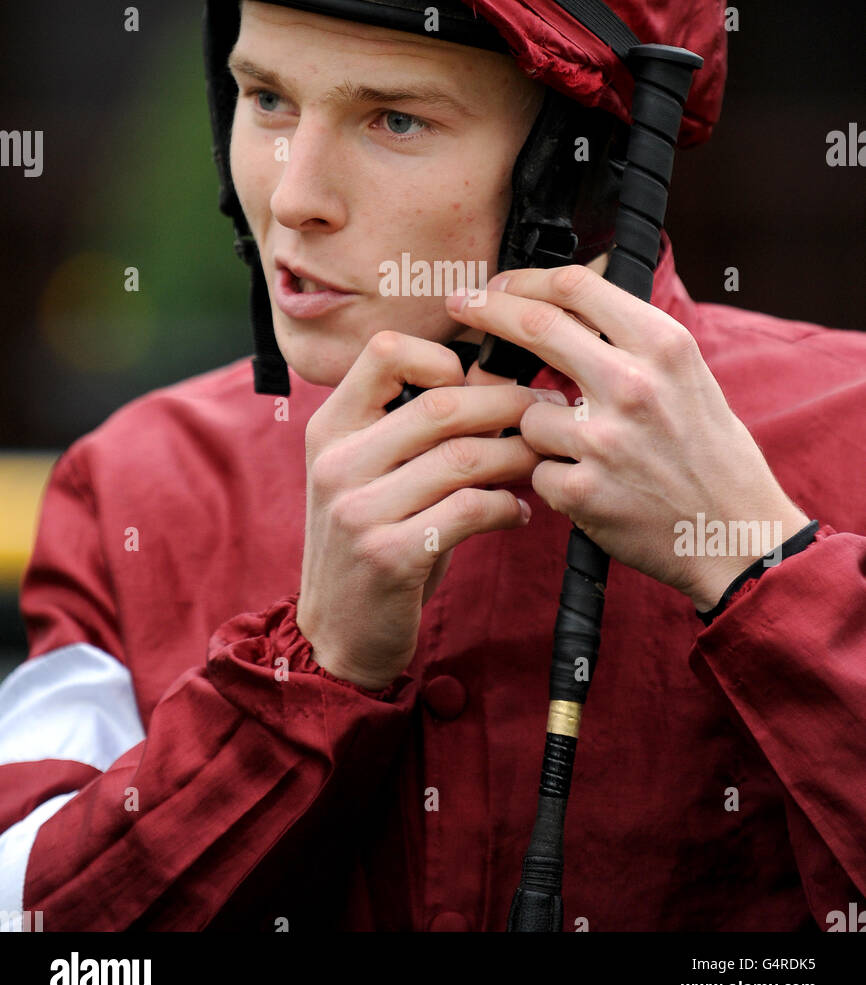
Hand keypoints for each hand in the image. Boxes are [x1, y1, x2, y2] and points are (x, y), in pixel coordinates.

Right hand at [297, 331, 549, 689]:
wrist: (340, 632)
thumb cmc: (378, 538)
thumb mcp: (381, 474)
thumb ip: (426, 429)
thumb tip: (503, 378)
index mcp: (330, 427)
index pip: (385, 352)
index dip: (442, 356)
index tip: (479, 380)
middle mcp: (337, 462)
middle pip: (441, 403)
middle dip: (509, 404)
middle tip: (549, 411)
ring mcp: (357, 510)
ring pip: (462, 456)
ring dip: (517, 455)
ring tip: (540, 461)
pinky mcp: (388, 556)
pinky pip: (469, 510)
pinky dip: (507, 506)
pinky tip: (519, 513)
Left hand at [446, 265, 809, 608]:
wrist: (738, 538)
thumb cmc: (712, 456)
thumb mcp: (687, 378)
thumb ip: (629, 342)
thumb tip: (560, 308)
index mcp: (664, 347)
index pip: (576, 286)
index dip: (526, 279)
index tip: (501, 285)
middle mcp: (633, 385)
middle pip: (534, 324)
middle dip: (486, 308)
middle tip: (460, 304)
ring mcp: (604, 440)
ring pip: (527, 412)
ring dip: (538, 428)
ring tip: (582, 452)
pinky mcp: (583, 492)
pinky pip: (536, 470)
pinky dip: (552, 479)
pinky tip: (590, 489)